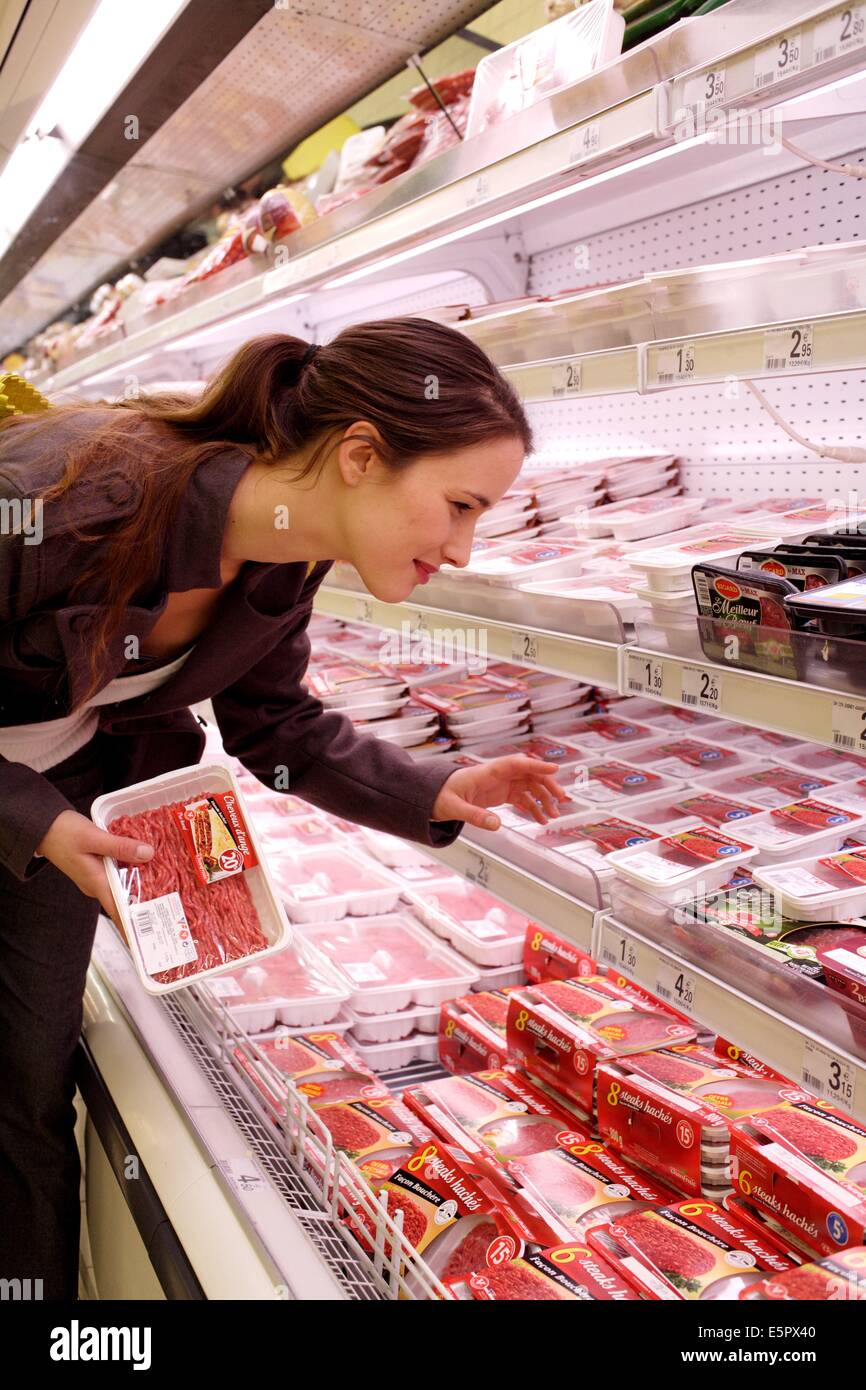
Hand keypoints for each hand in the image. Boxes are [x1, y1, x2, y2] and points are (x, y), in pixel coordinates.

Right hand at [36, 809, 154, 941]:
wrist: (41, 826)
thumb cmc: (63, 832)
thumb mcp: (94, 836)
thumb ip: (120, 846)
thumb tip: (147, 854)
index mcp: (97, 883)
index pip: (118, 913)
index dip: (132, 928)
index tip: (147, 941)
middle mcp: (96, 885)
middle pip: (123, 902)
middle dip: (143, 908)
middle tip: (169, 910)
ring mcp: (95, 877)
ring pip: (121, 887)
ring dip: (139, 889)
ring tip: (166, 890)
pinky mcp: (95, 868)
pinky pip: (117, 875)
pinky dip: (130, 874)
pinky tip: (145, 865)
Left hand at [432, 756, 570, 831]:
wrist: (433, 797)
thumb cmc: (441, 797)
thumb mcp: (454, 808)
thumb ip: (474, 816)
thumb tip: (497, 825)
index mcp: (487, 772)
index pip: (516, 764)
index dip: (536, 764)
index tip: (554, 768)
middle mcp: (498, 775)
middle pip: (529, 774)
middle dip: (547, 784)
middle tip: (561, 799)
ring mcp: (501, 784)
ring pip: (529, 787)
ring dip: (543, 799)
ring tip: (553, 816)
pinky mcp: (501, 794)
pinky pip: (522, 798)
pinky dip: (533, 808)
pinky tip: (541, 819)